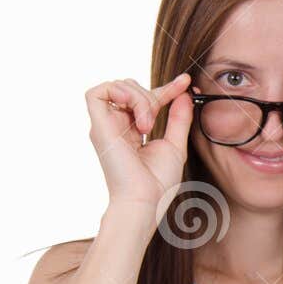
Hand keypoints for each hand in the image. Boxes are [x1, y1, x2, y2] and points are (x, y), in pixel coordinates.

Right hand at [85, 72, 193, 218]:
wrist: (145, 201)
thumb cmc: (158, 183)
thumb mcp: (175, 145)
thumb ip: (179, 118)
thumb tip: (184, 93)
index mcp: (132, 131)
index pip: (146, 99)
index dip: (166, 88)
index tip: (185, 82)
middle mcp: (115, 126)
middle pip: (129, 87)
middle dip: (150, 94)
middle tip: (157, 121)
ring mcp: (105, 126)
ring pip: (116, 86)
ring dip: (139, 98)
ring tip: (147, 125)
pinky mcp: (97, 127)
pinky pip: (97, 92)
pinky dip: (119, 93)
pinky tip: (135, 113)